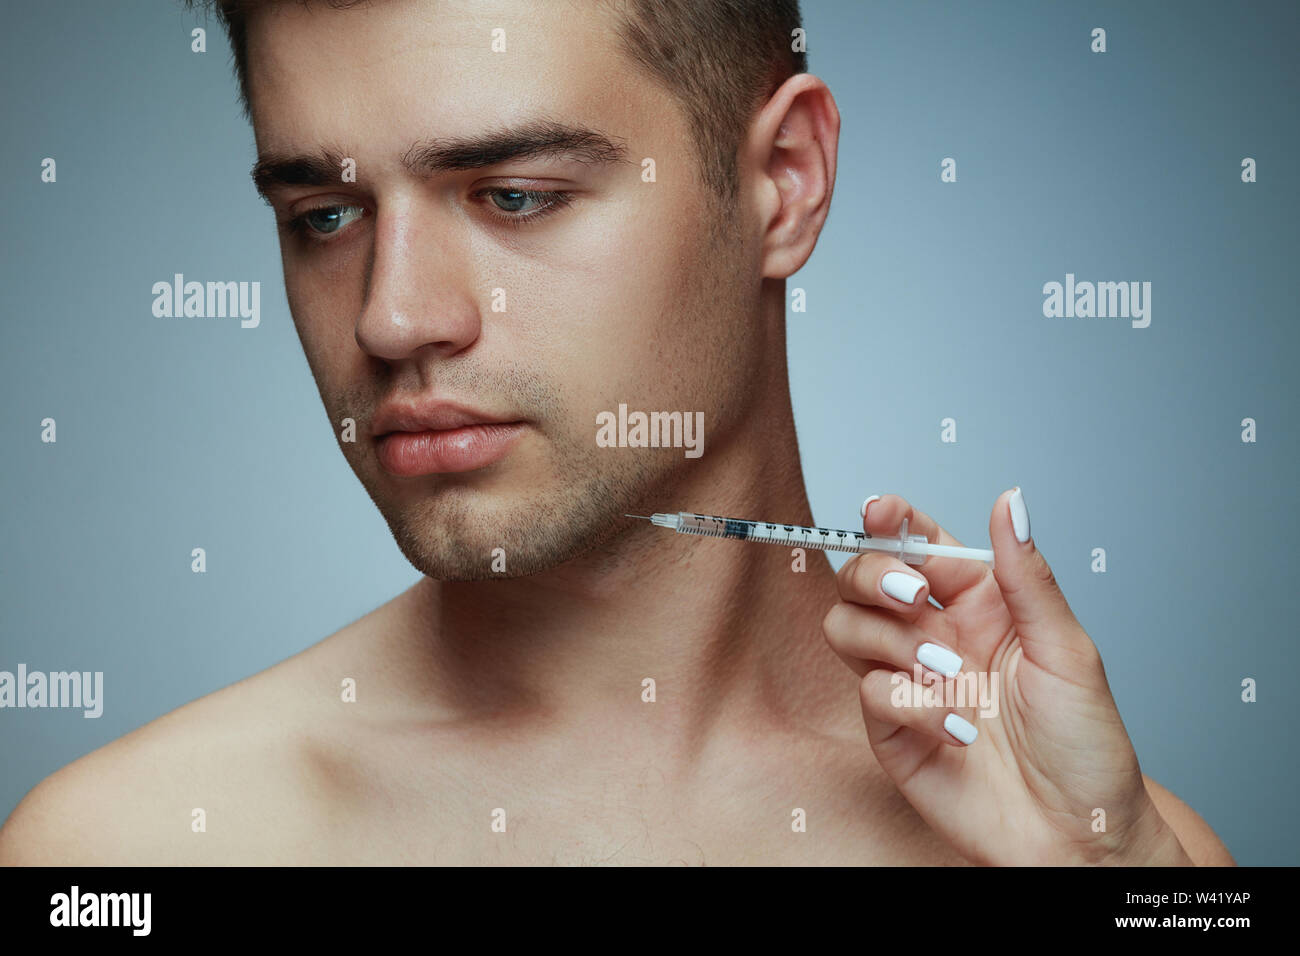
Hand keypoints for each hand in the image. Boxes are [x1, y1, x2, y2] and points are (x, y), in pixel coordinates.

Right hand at [820, 489, 1191, 864]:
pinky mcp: (891, 731)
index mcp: (979, 603)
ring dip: (891, 641)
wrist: (1076, 836)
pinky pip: (870, 693)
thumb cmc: (1085, 746)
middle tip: (915, 597)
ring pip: (847, 627)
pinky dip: (913, 706)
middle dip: (875, 575)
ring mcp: (908, 681)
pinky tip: (958, 730)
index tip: (881, 512)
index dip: (891, 520)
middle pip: (862, 577)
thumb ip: (1027, 576)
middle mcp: (935, 634)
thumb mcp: (1067, 650)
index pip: (918, 543)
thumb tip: (1011, 501)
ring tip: (948, 672)